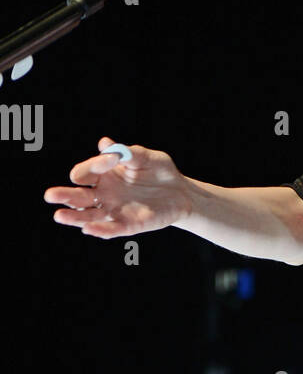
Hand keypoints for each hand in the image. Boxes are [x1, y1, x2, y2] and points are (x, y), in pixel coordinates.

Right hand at [44, 137, 190, 237]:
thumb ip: (128, 153)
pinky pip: (112, 228)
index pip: (87, 172)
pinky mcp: (129, 224)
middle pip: (79, 196)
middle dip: (65, 195)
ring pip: (89, 215)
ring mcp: (115, 210)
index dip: (95, 165)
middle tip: (50, 195)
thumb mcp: (147, 158)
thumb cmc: (160, 171)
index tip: (113, 158)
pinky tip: (88, 229)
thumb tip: (105, 143)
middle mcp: (104, 194)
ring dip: (75, 217)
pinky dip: (100, 229)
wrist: (181, 191)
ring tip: (59, 216)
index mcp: (104, 175)